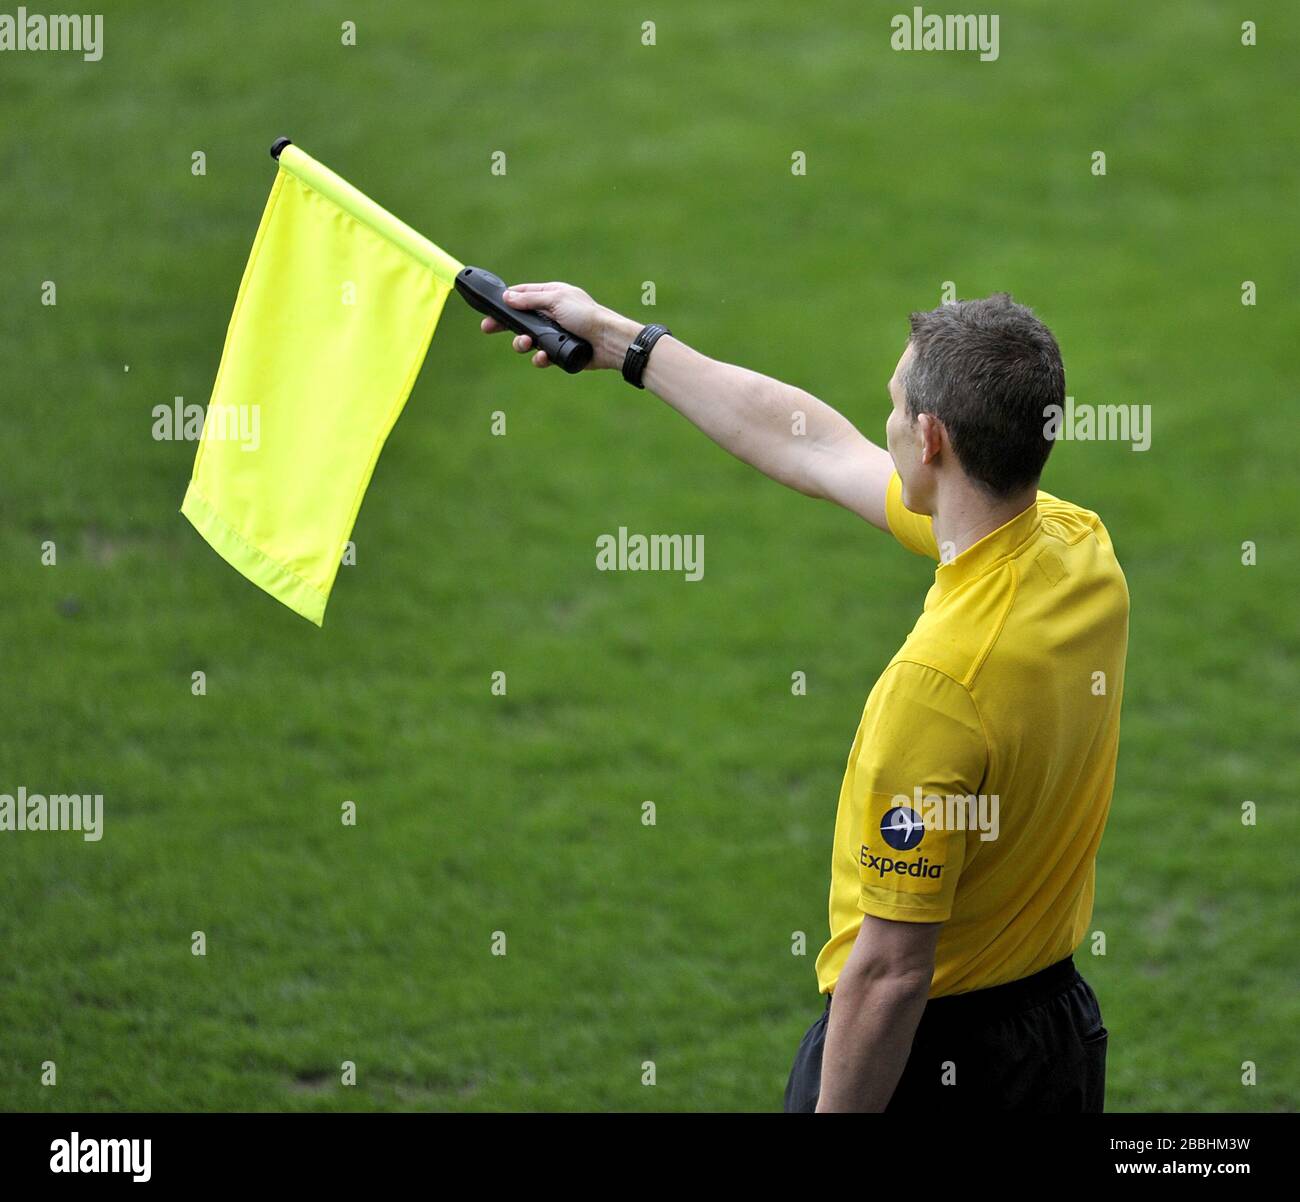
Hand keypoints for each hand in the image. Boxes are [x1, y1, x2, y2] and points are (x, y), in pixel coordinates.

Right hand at [478, 281, 639, 370]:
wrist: (608, 342)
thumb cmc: (586, 316)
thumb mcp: (556, 300)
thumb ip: (531, 300)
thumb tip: (507, 296)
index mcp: (552, 296)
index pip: (523, 295)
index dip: (505, 302)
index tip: (489, 308)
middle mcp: (552, 314)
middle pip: (521, 320)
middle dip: (505, 325)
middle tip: (487, 328)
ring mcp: (555, 334)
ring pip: (528, 340)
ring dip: (522, 343)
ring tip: (525, 344)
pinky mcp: (559, 353)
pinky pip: (542, 356)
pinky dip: (539, 358)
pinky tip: (542, 356)